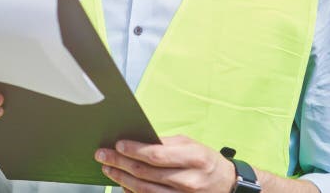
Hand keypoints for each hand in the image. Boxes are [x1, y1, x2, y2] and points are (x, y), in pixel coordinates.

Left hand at [94, 135, 236, 192]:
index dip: (134, 150)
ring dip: (122, 179)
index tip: (117, 145)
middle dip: (120, 163)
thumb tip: (136, 141)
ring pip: (145, 190)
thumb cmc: (205, 160)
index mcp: (194, 158)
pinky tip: (122, 184)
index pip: (157, 155)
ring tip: (108, 169)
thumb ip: (165, 144)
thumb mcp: (190, 144)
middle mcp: (189, 180)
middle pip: (147, 173)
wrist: (227, 185)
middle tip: (102, 155)